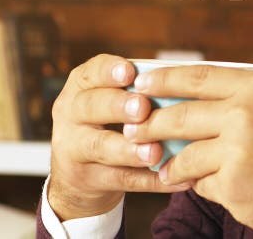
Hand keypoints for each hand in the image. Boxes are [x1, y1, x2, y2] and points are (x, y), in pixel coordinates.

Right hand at [47, 54, 188, 220]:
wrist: (77, 173)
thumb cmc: (107, 122)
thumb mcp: (109, 100)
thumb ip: (137, 90)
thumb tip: (181, 85)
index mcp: (80, 87)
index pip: (90, 73)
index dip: (109, 71)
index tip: (130, 73)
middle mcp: (70, 114)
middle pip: (91, 107)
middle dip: (119, 106)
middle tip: (143, 108)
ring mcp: (73, 149)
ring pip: (101, 147)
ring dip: (130, 150)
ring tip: (155, 152)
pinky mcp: (86, 179)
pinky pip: (119, 179)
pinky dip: (149, 180)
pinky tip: (173, 179)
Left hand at [125, 65, 252, 237]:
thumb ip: (247, 104)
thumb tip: (196, 108)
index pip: (197, 76)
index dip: (163, 79)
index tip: (141, 84)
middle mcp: (247, 111)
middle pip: (180, 114)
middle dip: (150, 125)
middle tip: (134, 131)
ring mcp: (239, 148)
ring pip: (184, 153)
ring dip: (170, 165)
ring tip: (166, 172)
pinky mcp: (235, 184)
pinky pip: (202, 184)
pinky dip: (201, 187)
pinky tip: (212, 190)